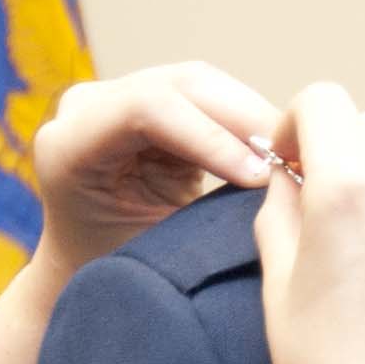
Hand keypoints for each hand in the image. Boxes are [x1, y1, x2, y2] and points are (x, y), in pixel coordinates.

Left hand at [30, 61, 281, 276]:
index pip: (147, 109)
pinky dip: (249, 123)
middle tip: (296, 163)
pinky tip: (280, 152)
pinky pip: (210, 97)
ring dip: (255, 118)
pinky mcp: (148, 101)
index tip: (261, 178)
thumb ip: (203, 217)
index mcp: (68, 146)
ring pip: (203, 84)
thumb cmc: (114, 279)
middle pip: (182, 86)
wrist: (88, 275)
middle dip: (246, 121)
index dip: (213, 137)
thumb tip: (276, 186)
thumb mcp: (155, 254)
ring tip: (295, 159)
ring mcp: (116, 97)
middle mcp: (86, 107)